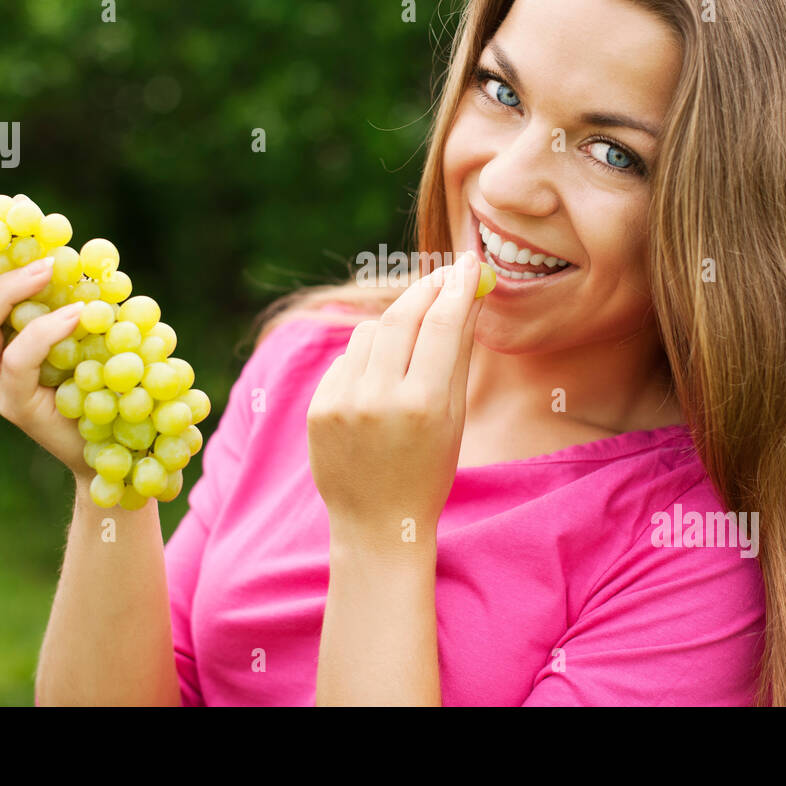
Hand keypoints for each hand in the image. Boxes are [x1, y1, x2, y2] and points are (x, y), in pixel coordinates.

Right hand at [0, 182, 89, 475]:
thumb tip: (63, 233)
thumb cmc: (101, 378)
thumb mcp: (83, 323)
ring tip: (44, 264)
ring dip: (3, 288)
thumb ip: (63, 287)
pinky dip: (45, 329)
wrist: (120, 443)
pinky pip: (18, 360)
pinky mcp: (17, 405)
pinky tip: (76, 312)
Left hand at [306, 251, 484, 546]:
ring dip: (393, 325)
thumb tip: (466, 295)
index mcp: (424, 404)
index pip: (442, 324)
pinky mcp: (318, 406)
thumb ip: (457, 354)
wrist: (377, 522)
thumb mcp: (454, 417)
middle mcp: (379, 398)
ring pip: (369, 331)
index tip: (466, 263)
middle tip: (442, 276)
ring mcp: (343, 402)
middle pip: (401, 317)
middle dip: (425, 290)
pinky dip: (366, 358)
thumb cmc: (428, 470)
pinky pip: (346, 359)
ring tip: (412, 346)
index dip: (455, 286)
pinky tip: (379, 383)